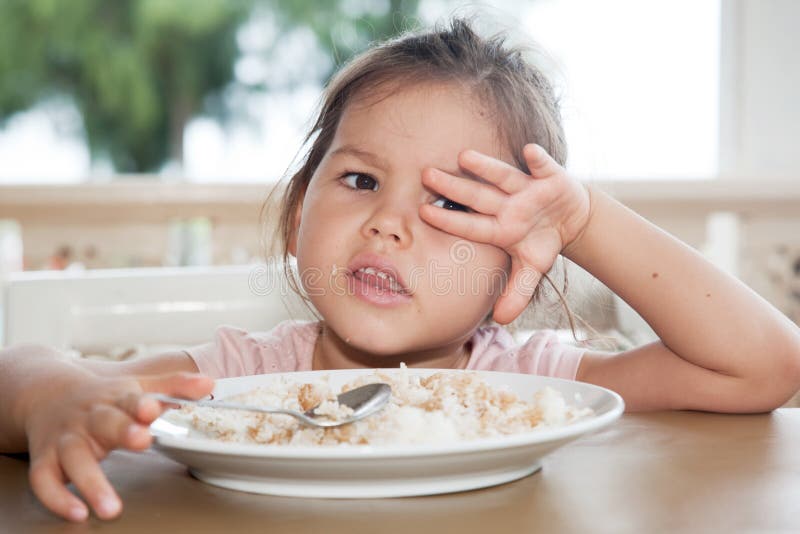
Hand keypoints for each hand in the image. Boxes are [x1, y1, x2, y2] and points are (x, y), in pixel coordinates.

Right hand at [24, 371, 212, 520]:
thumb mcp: (138, 387)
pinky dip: (58, 498)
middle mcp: (89, 417)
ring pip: (74, 458)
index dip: (141, 403)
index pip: (130, 398)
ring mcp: (66, 439)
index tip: (152, 408)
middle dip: (122, 430)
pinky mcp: (45, 459)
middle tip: (142, 440)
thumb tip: (208, 383)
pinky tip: (78, 513)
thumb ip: (174, 387)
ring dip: (91, 482)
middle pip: (104, 422)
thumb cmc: (103, 397)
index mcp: (115, 398)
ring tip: (111, 508)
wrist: (47, 394)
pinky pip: (44, 480)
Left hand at [420, 143, 591, 323]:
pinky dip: (538, 159)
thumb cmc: (542, 241)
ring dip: (485, 167)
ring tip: (464, 157)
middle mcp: (507, 205)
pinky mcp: (549, 176)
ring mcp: (526, 189)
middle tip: (426, 175)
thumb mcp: (532, 269)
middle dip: (454, 187)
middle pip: (477, 197)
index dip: (448, 220)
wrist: (570, 218)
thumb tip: (502, 320)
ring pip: (502, 176)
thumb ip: (517, 293)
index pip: (470, 225)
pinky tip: (529, 151)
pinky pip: (542, 166)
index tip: (423, 213)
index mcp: (500, 228)